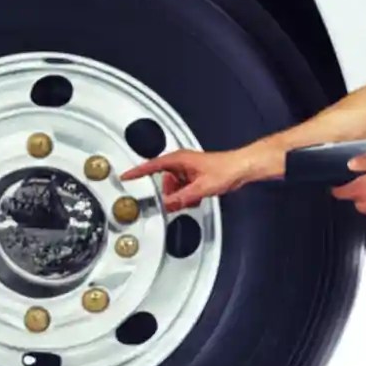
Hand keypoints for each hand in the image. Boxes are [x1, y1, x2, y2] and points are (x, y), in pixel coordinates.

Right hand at [119, 147, 263, 211]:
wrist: (241, 168)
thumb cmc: (225, 169)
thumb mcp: (200, 188)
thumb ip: (181, 198)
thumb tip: (167, 205)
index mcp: (178, 159)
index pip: (151, 165)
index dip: (137, 172)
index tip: (125, 176)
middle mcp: (181, 162)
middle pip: (164, 181)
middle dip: (169, 193)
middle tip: (176, 202)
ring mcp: (188, 169)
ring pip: (174, 187)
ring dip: (180, 195)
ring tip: (192, 198)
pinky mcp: (194, 176)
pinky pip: (183, 188)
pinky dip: (187, 195)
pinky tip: (197, 197)